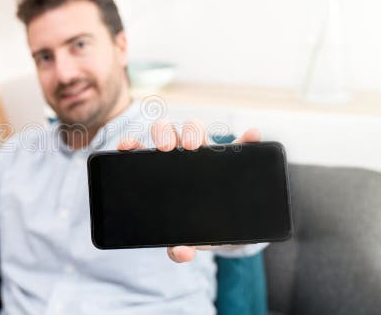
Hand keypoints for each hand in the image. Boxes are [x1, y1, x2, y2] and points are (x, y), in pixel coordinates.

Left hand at [116, 120, 261, 262]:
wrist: (226, 231)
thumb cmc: (198, 229)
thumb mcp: (188, 238)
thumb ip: (180, 248)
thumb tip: (182, 253)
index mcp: (162, 173)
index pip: (141, 149)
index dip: (132, 142)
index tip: (128, 146)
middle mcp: (181, 157)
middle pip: (166, 130)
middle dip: (163, 133)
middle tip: (166, 149)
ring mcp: (206, 155)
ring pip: (194, 127)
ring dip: (193, 129)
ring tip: (195, 145)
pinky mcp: (232, 159)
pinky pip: (242, 143)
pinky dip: (247, 138)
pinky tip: (252, 135)